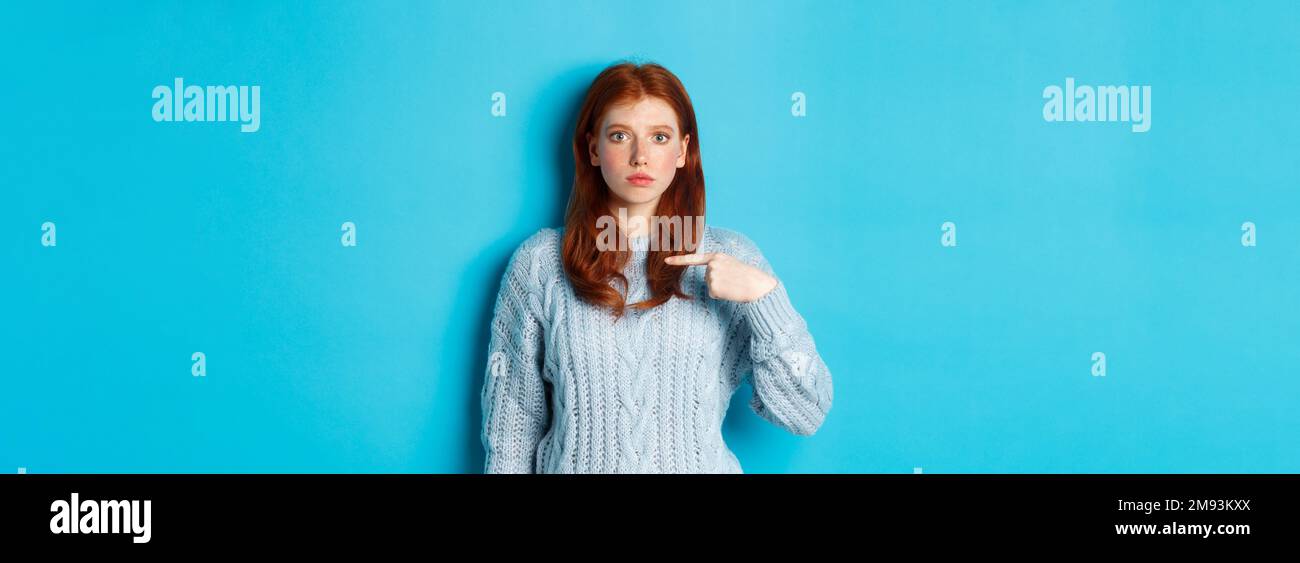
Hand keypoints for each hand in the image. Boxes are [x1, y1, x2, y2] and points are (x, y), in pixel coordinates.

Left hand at [663, 252, 778, 302]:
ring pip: (710, 287)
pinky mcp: (713, 287)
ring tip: (733, 285)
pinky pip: (713, 294)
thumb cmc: (748, 276)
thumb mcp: (732, 264)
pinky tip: (731, 291)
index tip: (666, 261)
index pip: (694, 258)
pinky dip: (721, 296)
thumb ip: (719, 266)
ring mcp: (712, 275)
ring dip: (720, 289)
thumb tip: (710, 275)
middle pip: (707, 277)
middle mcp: (712, 264)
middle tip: (733, 281)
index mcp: (717, 256)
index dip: (678, 260)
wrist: (758, 285)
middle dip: (718, 282)